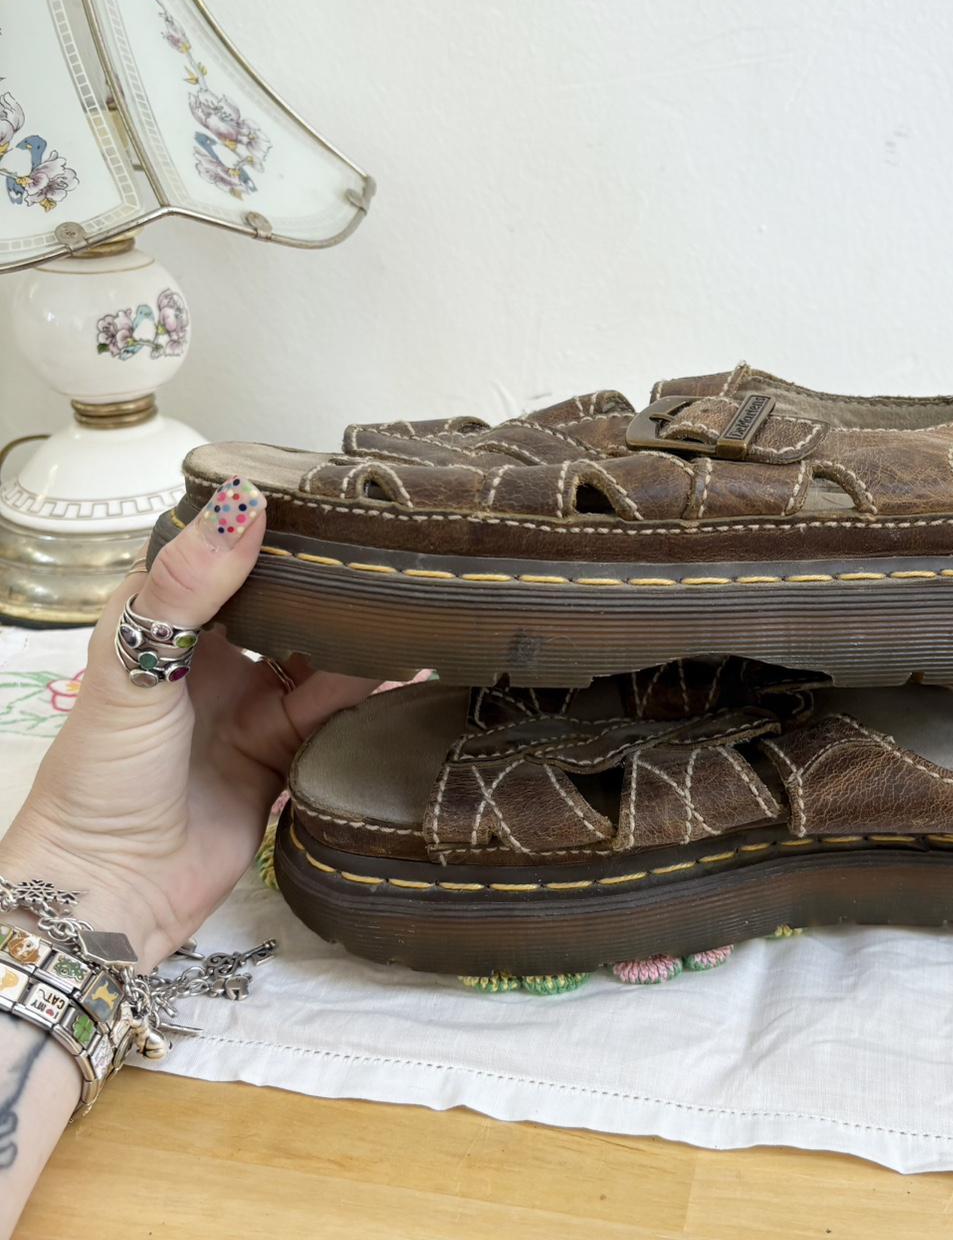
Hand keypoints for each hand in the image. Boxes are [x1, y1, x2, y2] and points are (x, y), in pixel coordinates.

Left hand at [0, 479, 376, 969]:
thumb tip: (247, 502)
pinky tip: (412, 667)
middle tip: (396, 547)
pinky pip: (336, 709)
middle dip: (333, 580)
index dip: (276, 524)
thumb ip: (189, 585)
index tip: (336, 494)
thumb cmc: (104, 774)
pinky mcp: (284, 749)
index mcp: (162, 618)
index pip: (227, 552)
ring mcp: (250, 703)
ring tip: (416, 602)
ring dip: (360, 637)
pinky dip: (371, 691)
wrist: (114, 891)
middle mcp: (212, 654)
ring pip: (320, 654)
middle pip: (285, 603)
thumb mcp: (137, 665)